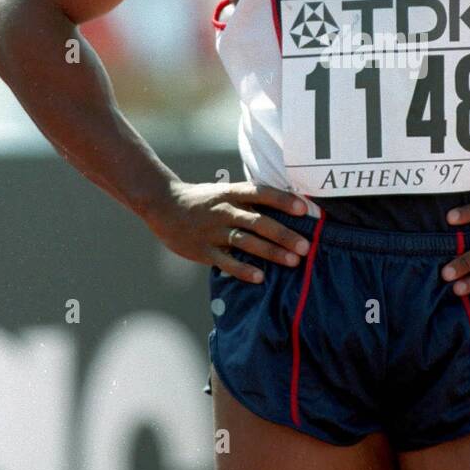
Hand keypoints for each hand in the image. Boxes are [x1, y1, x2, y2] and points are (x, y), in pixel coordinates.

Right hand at [144, 179, 310, 282]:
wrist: (163, 204)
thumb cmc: (204, 200)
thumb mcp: (225, 192)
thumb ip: (250, 200)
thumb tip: (288, 207)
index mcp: (231, 193)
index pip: (261, 193)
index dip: (282, 200)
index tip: (304, 209)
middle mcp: (224, 210)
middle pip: (258, 222)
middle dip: (284, 235)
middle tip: (306, 246)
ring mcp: (213, 231)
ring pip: (246, 242)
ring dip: (271, 252)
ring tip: (293, 262)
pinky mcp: (202, 250)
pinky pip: (225, 261)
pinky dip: (243, 269)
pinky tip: (260, 277)